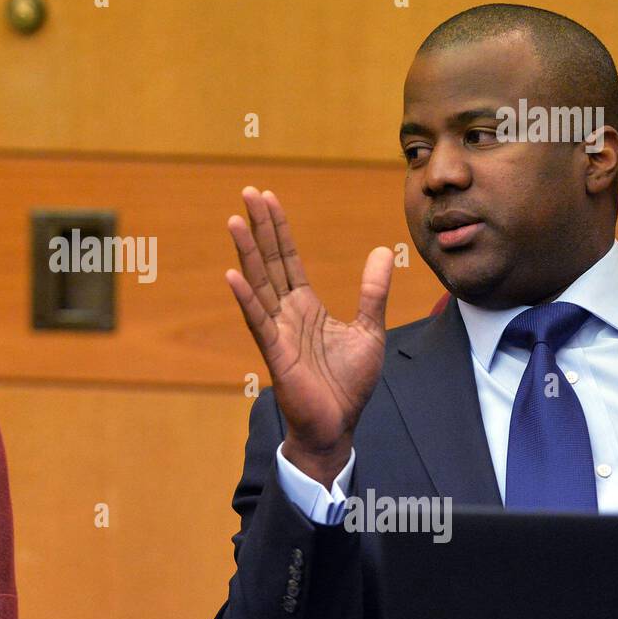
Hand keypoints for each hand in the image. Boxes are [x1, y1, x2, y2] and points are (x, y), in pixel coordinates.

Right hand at [226, 187, 392, 482]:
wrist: (339, 426)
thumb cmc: (348, 384)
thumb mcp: (370, 329)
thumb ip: (373, 291)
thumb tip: (384, 250)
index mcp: (306, 306)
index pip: (288, 259)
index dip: (279, 228)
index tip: (267, 198)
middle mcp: (286, 313)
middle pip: (270, 261)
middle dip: (259, 227)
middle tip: (247, 192)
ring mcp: (278, 332)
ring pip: (259, 284)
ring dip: (246, 252)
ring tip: (234, 221)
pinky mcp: (276, 354)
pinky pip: (259, 320)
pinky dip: (246, 297)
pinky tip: (233, 274)